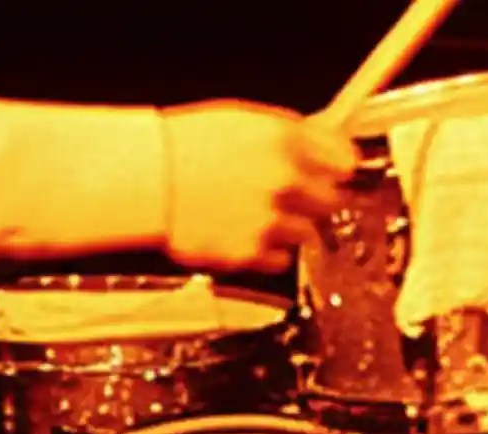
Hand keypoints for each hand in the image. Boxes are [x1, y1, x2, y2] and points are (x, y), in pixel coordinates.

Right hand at [162, 101, 356, 273]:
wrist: (143, 182)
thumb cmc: (185, 147)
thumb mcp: (243, 122)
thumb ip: (289, 134)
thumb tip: (326, 142)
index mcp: (285, 141)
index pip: (344, 160)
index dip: (339, 167)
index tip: (335, 172)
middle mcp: (284, 181)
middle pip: (331, 200)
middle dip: (315, 198)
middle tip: (289, 196)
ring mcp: (269, 220)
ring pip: (307, 233)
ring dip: (289, 226)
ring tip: (254, 214)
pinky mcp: (251, 253)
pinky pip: (280, 258)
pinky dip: (267, 250)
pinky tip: (241, 231)